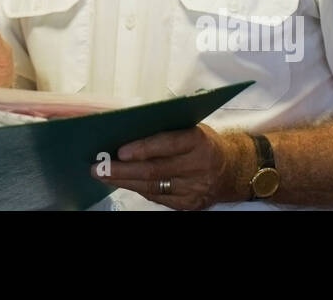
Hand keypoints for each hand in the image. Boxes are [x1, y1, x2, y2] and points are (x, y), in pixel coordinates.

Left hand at [92, 124, 248, 210]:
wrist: (233, 168)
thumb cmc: (203, 141)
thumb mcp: (190, 126)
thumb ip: (164, 128)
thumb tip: (125, 127)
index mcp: (199, 141)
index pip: (167, 144)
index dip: (142, 148)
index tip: (119, 151)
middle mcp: (199, 166)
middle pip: (155, 171)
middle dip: (122, 170)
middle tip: (99, 168)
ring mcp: (196, 189)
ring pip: (153, 188)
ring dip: (124, 182)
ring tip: (104, 175)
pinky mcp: (191, 204)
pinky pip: (159, 198)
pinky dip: (138, 190)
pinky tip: (123, 183)